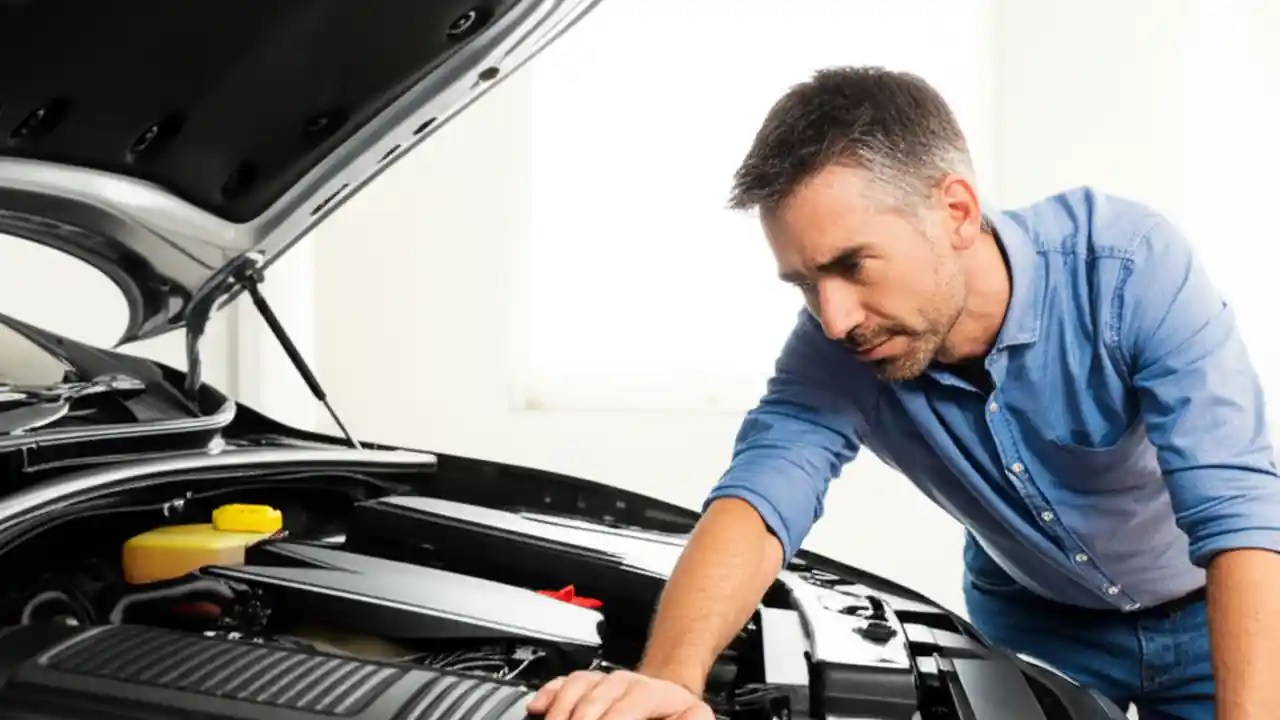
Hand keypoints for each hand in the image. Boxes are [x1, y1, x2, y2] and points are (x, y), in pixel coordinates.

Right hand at [526, 670, 713, 719]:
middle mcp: (621, 682)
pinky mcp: (586, 684)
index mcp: (649, 692)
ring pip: (574, 688)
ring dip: (560, 713)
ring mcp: (602, 681)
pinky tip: (537, 708)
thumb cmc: (677, 712)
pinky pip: (562, 683)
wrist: (668, 693)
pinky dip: (547, 695)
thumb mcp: (695, 717)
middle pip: (592, 701)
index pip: (623, 709)